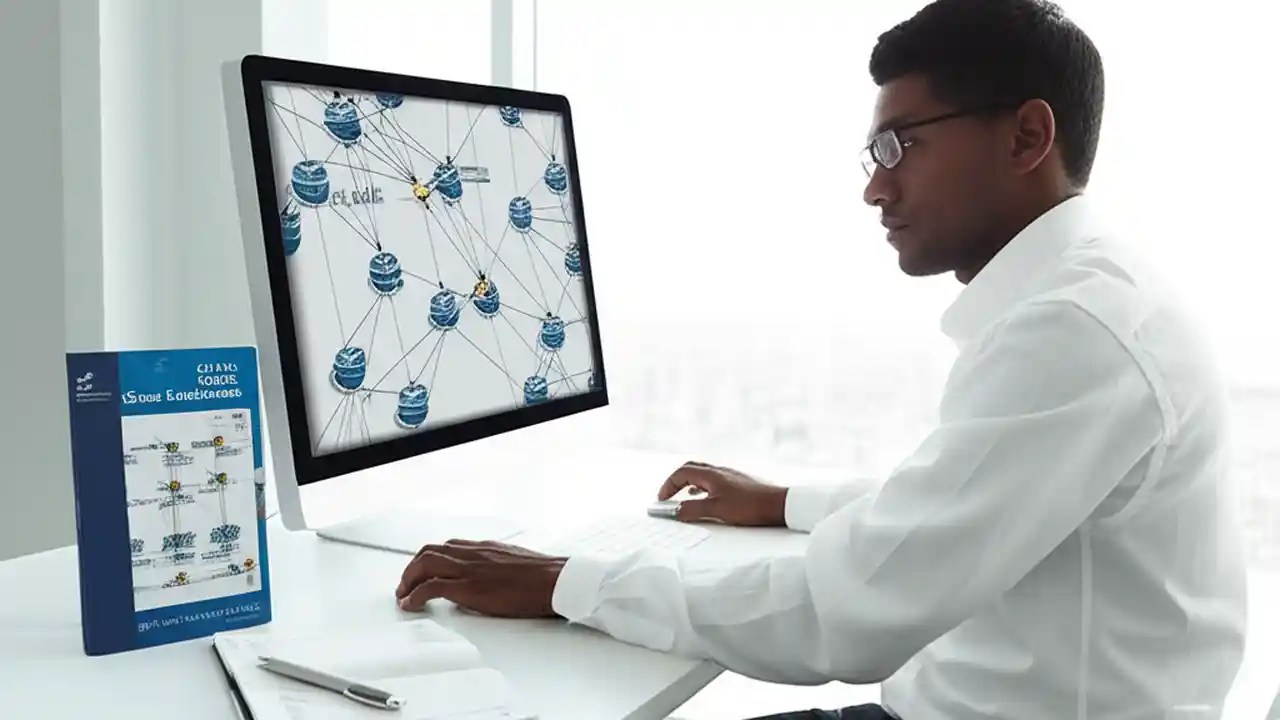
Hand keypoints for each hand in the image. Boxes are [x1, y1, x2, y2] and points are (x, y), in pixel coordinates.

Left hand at [394, 539, 566, 617]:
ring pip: (424, 563)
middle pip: (429, 551)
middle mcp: (473, 553)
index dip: (430, 558)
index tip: (423, 570)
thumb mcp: (517, 562)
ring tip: (403, 595)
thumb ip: (499, 566)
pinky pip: (431, 587)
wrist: (555, 580)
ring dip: (408, 579)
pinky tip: (411, 605)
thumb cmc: (544, 575)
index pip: (448, 545)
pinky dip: (415, 595)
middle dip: (412, 568)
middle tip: (406, 584)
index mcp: (485, 547)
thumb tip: (493, 577)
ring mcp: (469, 568)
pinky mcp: (468, 587)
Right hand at [657, 460, 788, 526]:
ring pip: (703, 475)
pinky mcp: (739, 484)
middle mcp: (720, 471)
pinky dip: (703, 489)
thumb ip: (692, 510)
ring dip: (689, 485)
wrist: (779, 504)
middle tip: (668, 496)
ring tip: (684, 499)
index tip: (661, 500)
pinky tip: (707, 500)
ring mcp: (730, 476)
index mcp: (712, 474)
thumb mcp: (716, 510)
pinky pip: (714, 482)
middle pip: (691, 469)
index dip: (668, 486)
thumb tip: (674, 511)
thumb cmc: (750, 505)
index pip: (681, 472)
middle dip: (676, 481)